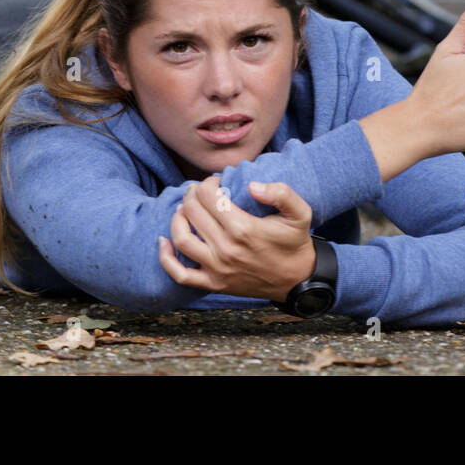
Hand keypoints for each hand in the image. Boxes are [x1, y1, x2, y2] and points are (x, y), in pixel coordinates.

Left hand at [157, 176, 316, 301]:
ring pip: (181, 238)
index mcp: (243, 229)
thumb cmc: (295, 243)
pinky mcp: (212, 284)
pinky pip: (179, 274)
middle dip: (192, 195)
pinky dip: (166, 258)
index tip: (216, 181)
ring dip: (177, 218)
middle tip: (198, 190)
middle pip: (193, 212)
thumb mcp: (300, 213)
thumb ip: (281, 193)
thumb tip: (253, 185)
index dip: (208, 183)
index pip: (209, 197)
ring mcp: (217, 269)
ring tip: (184, 208)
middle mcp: (226, 249)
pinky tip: (163, 241)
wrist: (297, 280)